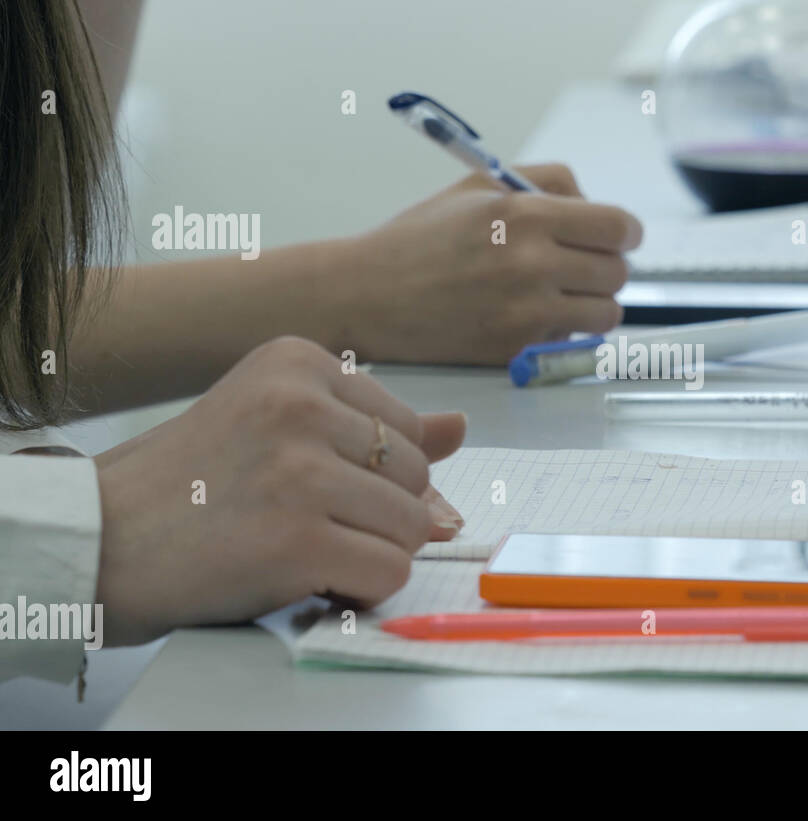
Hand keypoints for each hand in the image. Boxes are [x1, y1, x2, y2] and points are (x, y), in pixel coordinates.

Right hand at [93, 336, 465, 645]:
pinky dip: (361, 589)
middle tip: (302, 522)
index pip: (405, 430)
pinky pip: (389, 572)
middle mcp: (300, 405)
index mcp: (297, 362)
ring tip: (301, 548)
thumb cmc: (190, 483)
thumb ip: (369, 425)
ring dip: (370, 553)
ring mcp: (299, 472)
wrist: (99, 539)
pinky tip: (307, 578)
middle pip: (416, 477)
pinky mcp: (296, 539)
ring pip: (413, 527)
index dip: (373, 477)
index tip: (310, 486)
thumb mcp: (276, 426)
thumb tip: (461, 427)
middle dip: (377, 515)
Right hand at [338, 163, 642, 364]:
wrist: (367, 296)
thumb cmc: (422, 238)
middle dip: (606, 267)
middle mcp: (531, 264)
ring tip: (564, 294)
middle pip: (617, 273)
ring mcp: (526, 313)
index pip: (617, 228)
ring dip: (593, 304)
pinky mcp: (517, 350)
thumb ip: (547, 182)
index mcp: (525, 215)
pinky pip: (571, 341)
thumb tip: (596, 205)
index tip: (619, 237)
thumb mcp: (481, 185)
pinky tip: (530, 316)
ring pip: (606, 314)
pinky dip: (562, 331)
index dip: (625, 233)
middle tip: (582, 266)